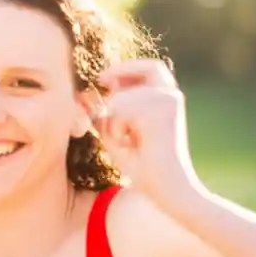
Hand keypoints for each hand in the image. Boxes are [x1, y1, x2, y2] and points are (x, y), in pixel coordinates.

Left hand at [93, 59, 203, 210]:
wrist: (166, 188)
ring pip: (122, 98)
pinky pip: (122, 111)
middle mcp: (172, 96)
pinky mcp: (164, 109)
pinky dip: (118, 128)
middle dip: (119, 83)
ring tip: (127, 140)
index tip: (103, 78)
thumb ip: (103, 114)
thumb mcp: (115, 134)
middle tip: (102, 87)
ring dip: (114, 120)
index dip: (127, 67)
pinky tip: (131, 143)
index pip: (151, 68)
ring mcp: (170, 100)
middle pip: (141, 72)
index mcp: (166, 100)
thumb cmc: (142, 165)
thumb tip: (83, 95)